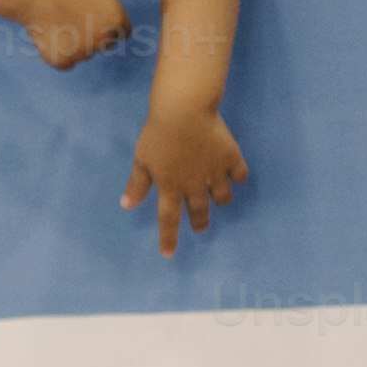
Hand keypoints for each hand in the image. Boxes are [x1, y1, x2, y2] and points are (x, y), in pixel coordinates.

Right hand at [16, 0, 159, 69]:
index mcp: (116, 22)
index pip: (123, 31)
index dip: (110, 18)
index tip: (93, 7)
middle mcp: (101, 41)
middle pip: (106, 44)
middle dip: (97, 33)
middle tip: (78, 14)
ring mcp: (80, 53)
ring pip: (87, 53)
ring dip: (79, 44)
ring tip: (64, 21)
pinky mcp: (61, 61)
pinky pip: (68, 63)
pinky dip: (63, 53)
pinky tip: (55, 35)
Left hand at [125, 102, 250, 254]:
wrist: (185, 111)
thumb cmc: (158, 134)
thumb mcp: (142, 159)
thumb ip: (137, 184)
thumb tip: (126, 206)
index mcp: (170, 186)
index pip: (168, 219)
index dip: (168, 238)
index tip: (168, 255)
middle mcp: (194, 185)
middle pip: (199, 211)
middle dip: (200, 222)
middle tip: (201, 228)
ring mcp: (215, 172)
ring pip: (222, 196)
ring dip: (220, 200)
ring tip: (219, 200)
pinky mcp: (231, 157)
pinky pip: (240, 174)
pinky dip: (238, 177)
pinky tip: (235, 175)